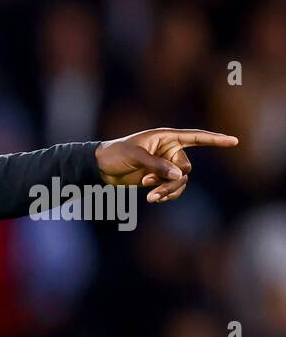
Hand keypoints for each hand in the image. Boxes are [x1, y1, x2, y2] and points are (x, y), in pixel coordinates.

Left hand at [95, 128, 237, 203]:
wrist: (101, 167)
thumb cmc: (116, 154)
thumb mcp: (136, 156)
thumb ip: (157, 165)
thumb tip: (178, 175)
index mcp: (167, 138)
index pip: (196, 137)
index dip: (215, 140)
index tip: (234, 141)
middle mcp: (170, 151)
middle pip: (185, 168)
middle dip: (172, 180)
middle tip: (150, 184)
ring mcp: (165, 166)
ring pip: (180, 182)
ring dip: (168, 190)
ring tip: (150, 196)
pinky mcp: (159, 179)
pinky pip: (172, 189)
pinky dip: (165, 195)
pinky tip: (153, 198)